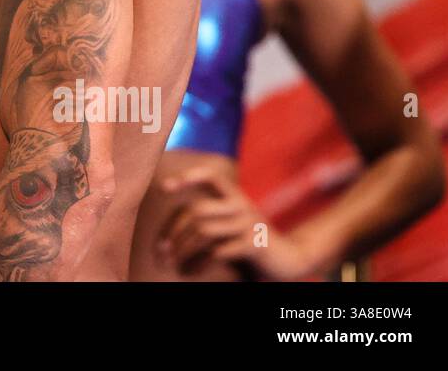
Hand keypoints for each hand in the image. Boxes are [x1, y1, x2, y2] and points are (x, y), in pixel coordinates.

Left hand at [158, 167, 314, 279]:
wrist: (288, 259)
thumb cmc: (249, 239)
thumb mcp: (232, 221)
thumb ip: (210, 215)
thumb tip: (171, 225)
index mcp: (235, 196)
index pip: (212, 176)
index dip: (189, 177)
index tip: (164, 187)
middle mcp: (242, 205)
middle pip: (197, 209)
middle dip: (173, 230)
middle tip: (160, 250)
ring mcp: (248, 224)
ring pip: (203, 230)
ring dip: (182, 249)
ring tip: (171, 262)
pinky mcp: (253, 245)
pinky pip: (217, 251)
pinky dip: (199, 263)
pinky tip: (191, 270)